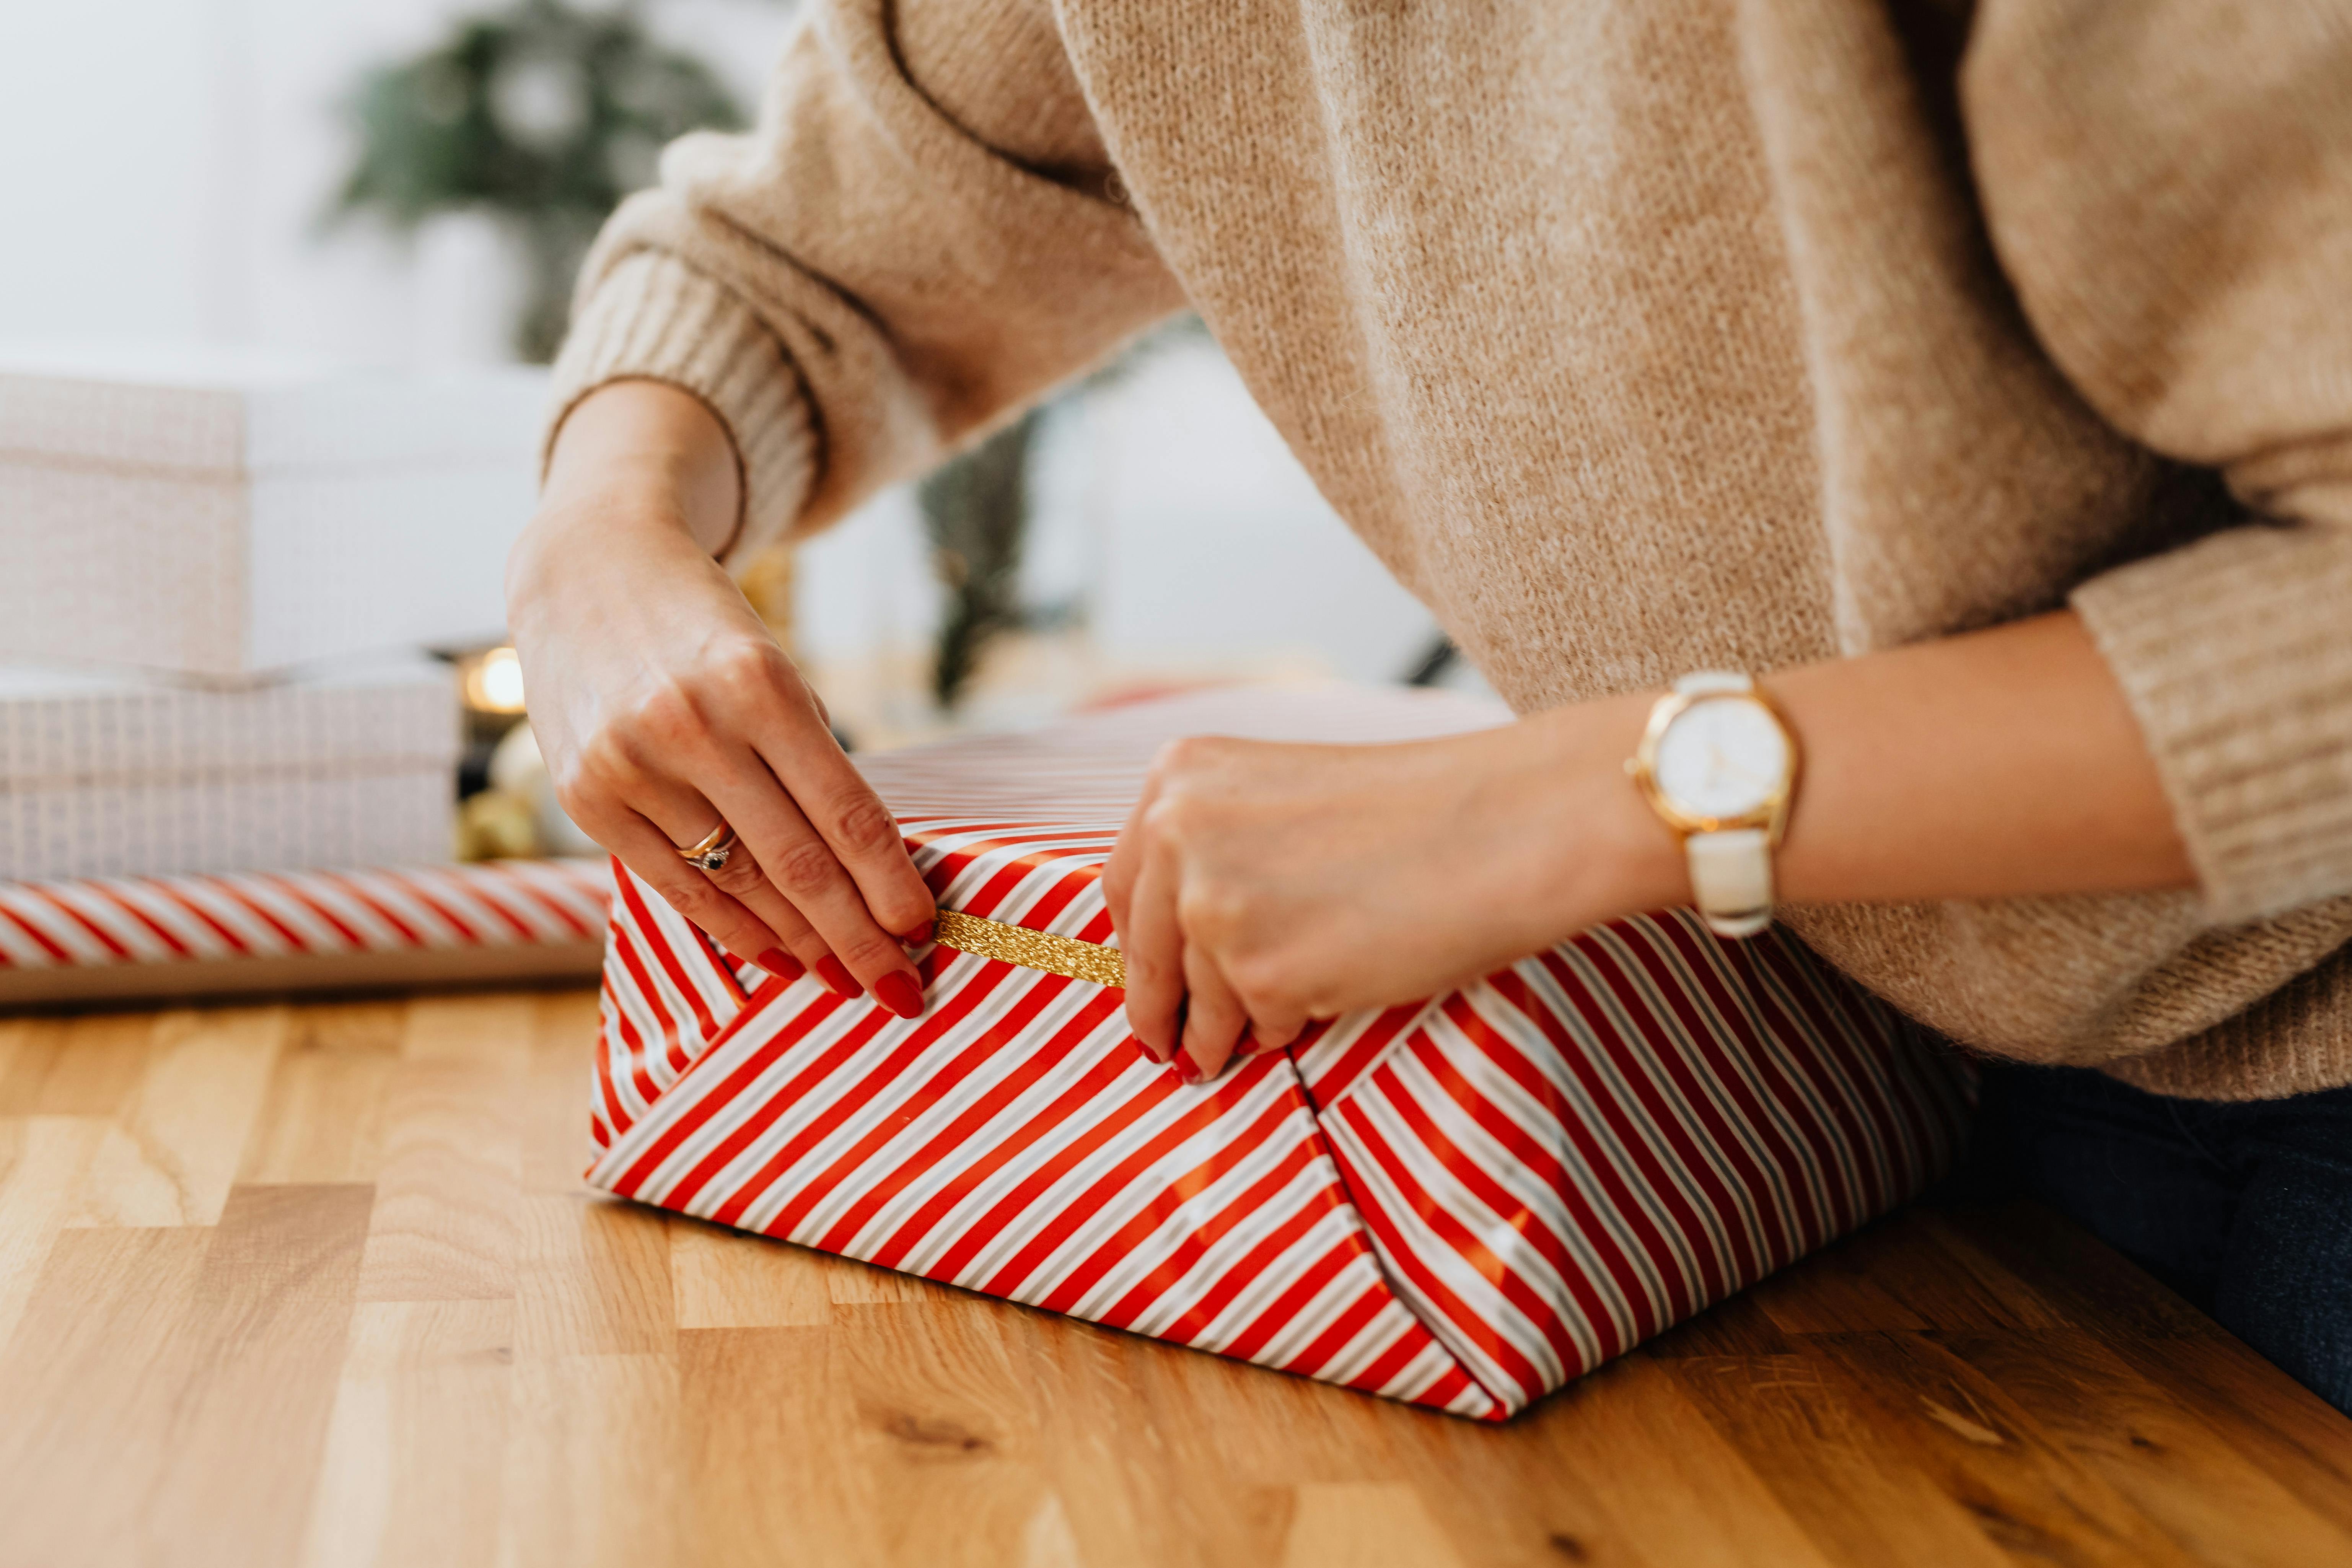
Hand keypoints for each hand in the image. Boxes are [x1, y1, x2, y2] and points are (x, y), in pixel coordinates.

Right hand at [506, 381, 935, 1016]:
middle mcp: (693, 727)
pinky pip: (675, 887)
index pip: (847, 813)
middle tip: (902, 991)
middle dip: (858, 939)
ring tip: (848, 980)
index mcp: (761, 686)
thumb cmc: (707, 633)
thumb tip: (867, 875)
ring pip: (738, 885)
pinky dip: (732, 930)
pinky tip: (778, 959)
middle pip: (799, 865)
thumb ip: (812, 761)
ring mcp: (631, 766)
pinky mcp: (586, 797)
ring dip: (802, 945)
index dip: (891, 886)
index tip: (926, 935)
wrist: (588, 569)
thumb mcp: (774, 669)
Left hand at [1101, 697, 1677, 1080]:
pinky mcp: (1259, 972)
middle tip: (1163, 1047)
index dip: (1134, 942)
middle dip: (1155, 1007)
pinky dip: (1275, 1031)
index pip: (1125, 884)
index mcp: (1179, 776)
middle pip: (1144, 950)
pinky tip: (1309, 1014)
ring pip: (1196, 998)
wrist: (1504, 826)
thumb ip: (1215, 846)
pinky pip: (1252, 1026)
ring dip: (1215, 1030)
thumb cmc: (1414, 811)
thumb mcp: (1279, 798)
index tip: (1141, 978)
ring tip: (1235, 1046)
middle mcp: (1178, 833)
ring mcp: (1212, 904)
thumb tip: (1173, 938)